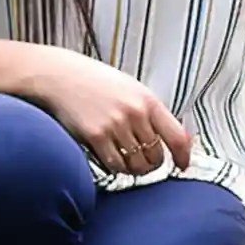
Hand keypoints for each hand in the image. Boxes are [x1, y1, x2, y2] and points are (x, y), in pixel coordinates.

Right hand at [32, 47, 192, 176]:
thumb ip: (152, 112)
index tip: (182, 165)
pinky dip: (116, 167)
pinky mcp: (96, 136)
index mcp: (148, 100)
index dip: (183, 156)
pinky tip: (111, 157)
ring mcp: (115, 125)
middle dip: (152, 163)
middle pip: (156, 155)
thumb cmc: (96, 82)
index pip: (177, 136)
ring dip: (134, 168)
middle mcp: (135, 113)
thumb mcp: (131, 89)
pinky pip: (115, 165)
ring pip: (136, 165)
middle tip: (144, 160)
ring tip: (127, 160)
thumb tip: (179, 138)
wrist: (61, 76)